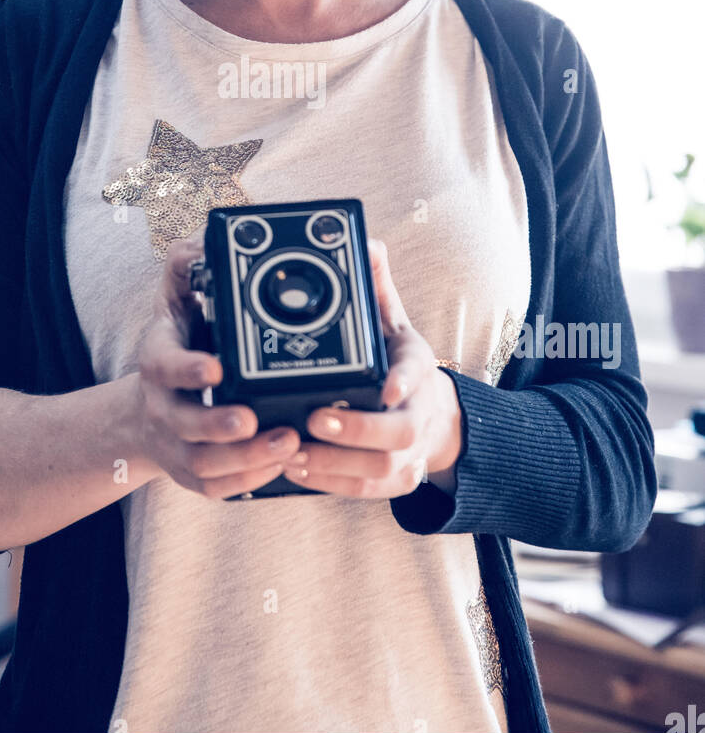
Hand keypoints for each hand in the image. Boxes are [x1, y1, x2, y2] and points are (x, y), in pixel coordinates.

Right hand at [134, 233, 302, 498]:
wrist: (147, 410)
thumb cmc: (177, 347)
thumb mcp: (174, 303)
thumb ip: (186, 269)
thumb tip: (202, 240)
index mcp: (157, 362)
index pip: (164, 366)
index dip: (188, 369)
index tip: (216, 367)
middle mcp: (163, 407)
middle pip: (186, 425)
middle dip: (221, 425)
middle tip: (259, 419)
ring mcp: (177, 446)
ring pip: (205, 464)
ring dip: (247, 457)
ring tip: (288, 442)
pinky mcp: (195, 475)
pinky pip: (219, 487)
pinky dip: (249, 480)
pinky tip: (280, 466)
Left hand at [281, 238, 462, 498]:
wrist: (437, 417)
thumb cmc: (400, 365)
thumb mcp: (393, 323)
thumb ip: (377, 287)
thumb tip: (369, 242)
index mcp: (418, 369)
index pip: (418, 373)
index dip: (403, 381)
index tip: (383, 385)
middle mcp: (418, 414)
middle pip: (399, 433)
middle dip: (357, 429)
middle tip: (316, 419)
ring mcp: (410, 453)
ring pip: (380, 469)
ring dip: (336, 463)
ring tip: (294, 450)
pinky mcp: (394, 480)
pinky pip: (366, 490)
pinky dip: (332, 483)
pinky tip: (298, 471)